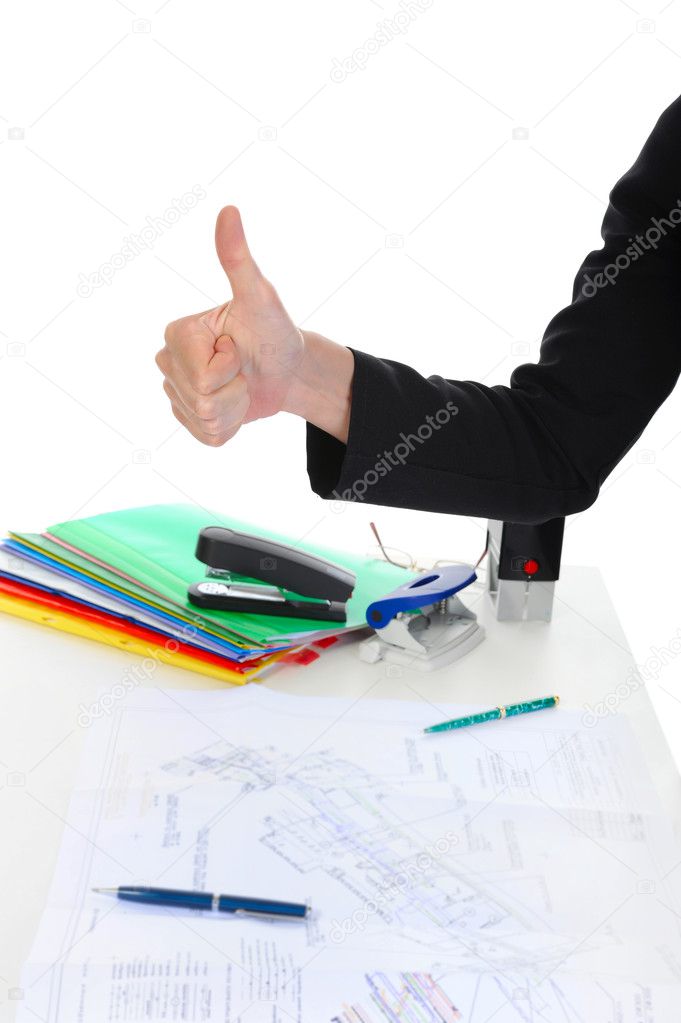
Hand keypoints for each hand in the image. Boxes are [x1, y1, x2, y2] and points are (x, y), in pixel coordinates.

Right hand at [156, 206, 304, 445]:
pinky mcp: (189, 418)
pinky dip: (232, 427)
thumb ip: (238, 259)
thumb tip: (229, 210)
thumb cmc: (275, 330)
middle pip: (200, 401)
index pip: (199, 376)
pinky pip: (208, 438)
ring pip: (206, 422)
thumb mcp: (261, 298)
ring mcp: (175, 392)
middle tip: (242, 367)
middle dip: (234, 391)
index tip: (237, 347)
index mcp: (177, 333)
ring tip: (241, 384)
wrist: (286, 368)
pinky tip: (236, 405)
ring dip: (236, 409)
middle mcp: (167, 361)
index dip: (228, 368)